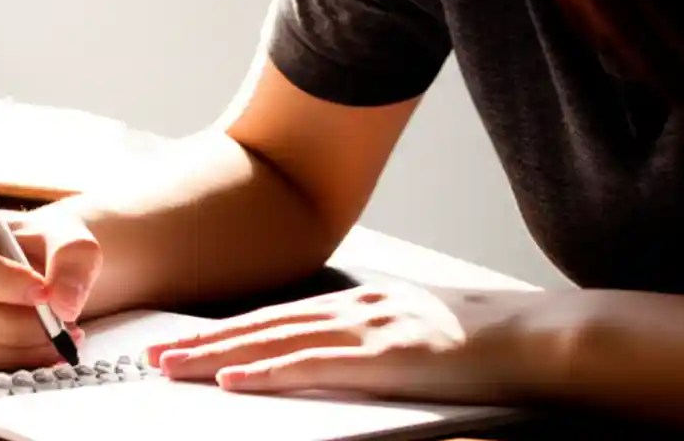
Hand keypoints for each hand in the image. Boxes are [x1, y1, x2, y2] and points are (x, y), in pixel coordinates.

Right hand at [0, 200, 100, 368]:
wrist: (31, 269)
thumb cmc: (39, 246)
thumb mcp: (66, 236)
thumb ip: (74, 258)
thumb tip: (64, 303)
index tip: (43, 293)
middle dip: (11, 325)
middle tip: (60, 327)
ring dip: (11, 348)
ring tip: (57, 337)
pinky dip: (1, 363)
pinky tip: (35, 349)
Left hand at [144, 278, 558, 404]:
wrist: (532, 338)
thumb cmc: (471, 345)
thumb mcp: (404, 334)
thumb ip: (357, 343)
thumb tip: (309, 360)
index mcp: (353, 303)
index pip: (272, 318)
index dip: (222, 331)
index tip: (178, 343)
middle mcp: (352, 307)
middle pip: (261, 325)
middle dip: (202, 342)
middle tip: (152, 357)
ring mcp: (368, 328)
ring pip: (276, 341)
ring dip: (218, 356)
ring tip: (173, 369)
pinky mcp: (387, 355)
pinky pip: (316, 365)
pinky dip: (270, 371)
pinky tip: (235, 380)